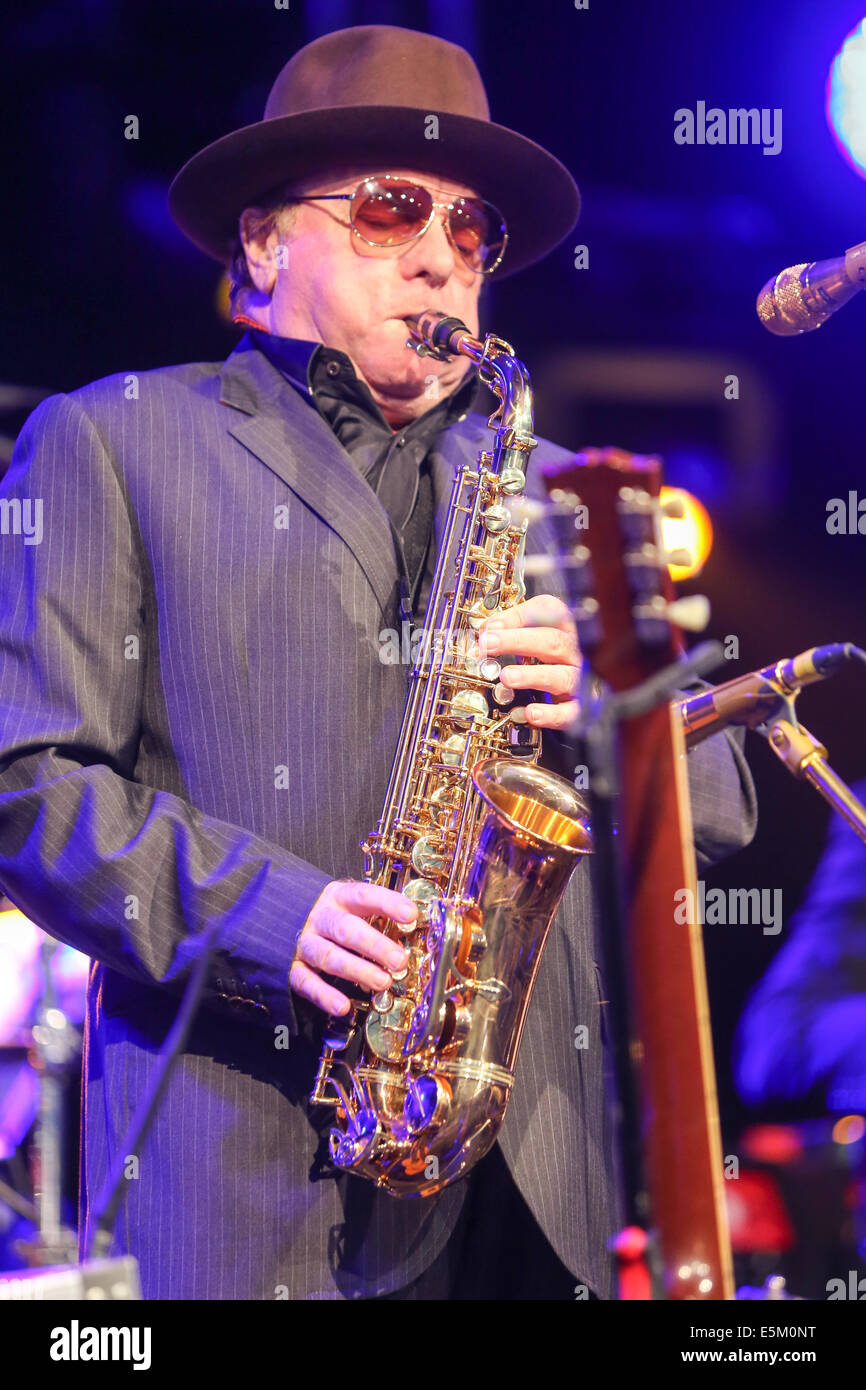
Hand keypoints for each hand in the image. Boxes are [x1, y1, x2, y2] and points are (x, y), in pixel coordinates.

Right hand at [290, 879, 413, 1015]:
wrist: (286, 917)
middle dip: (374, 945)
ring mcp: (306, 942)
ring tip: (382, 982)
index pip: (364, 896)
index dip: (388, 903)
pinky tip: (343, 1006)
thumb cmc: (338, 915)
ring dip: (357, 971)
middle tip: (398, 961)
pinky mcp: (295, 967)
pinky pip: (306, 981)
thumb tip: (416, 927)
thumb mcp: (357, 906)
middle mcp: (322, 918)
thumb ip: (382, 916)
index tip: (411, 914)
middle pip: (346, 929)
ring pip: (328, 956)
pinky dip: (324, 995)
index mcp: (340, 897)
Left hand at [479, 593, 580, 730]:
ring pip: (561, 676)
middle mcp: (575, 654)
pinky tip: (530, 712)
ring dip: (532, 676)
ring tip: (507, 677)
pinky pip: (569, 712)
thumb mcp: (534, 641)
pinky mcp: (580, 709)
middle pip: (553, 641)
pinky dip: (549, 714)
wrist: (579, 701)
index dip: (520, 616)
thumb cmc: (550, 664)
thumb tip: (487, 630)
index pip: (550, 612)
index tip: (492, 627)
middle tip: (490, 645)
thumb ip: (513, 631)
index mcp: (565, 631)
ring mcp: (580, 682)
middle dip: (518, 641)